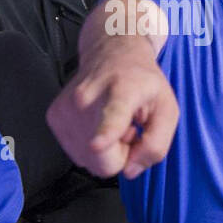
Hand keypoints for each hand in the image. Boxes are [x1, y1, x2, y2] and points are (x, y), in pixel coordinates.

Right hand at [46, 38, 179, 178]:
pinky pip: (77, 154)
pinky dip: (90, 145)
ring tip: (112, 122)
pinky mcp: (54, 116)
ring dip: (105, 149)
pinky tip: (97, 122)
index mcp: (123, 91)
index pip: (112, 116)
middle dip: (120, 154)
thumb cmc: (142, 82)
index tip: (96, 143)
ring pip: (88, 160)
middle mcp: (87, 97)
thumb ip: (156, 144)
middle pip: (102, 158)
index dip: (104, 133)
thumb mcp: (167, 109)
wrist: (111, 52)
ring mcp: (67, 107)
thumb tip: (130, 170)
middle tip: (128, 129)